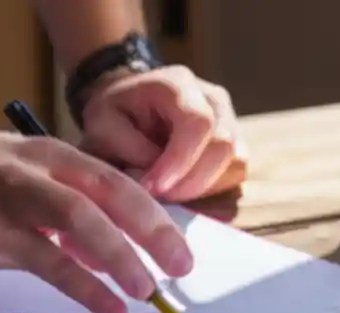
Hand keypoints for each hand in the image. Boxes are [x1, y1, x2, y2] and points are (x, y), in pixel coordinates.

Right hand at [0, 127, 192, 312]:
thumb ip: (62, 211)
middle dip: (141, 240)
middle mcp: (24, 168)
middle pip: (96, 200)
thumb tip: (111, 253)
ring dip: (108, 262)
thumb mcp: (17, 178)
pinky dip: (67, 281)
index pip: (113, 182)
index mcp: (44, 154)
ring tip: (136, 296)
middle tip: (171, 275)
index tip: (180, 254)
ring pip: (64, 226)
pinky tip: (94, 303)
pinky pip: (23, 259)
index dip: (152, 219)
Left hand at [79, 65, 247, 202]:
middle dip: (190, 184)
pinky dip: (211, 192)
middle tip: (159, 199)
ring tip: (168, 195)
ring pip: (235, 166)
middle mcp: (214, 100)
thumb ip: (129, 149)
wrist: (132, 105)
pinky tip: (183, 192)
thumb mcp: (103, 125)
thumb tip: (156, 181)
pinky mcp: (235, 146)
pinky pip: (235, 177)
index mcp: (179, 85)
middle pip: (224, 148)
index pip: (198, 123)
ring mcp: (231, 122)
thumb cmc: (116, 114)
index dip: (180, 161)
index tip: (154, 188)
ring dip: (202, 190)